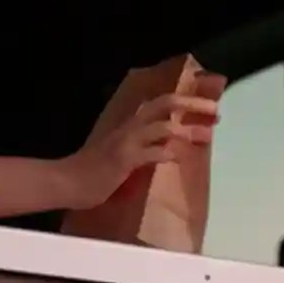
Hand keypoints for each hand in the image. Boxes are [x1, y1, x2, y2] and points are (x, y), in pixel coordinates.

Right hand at [62, 87, 221, 209]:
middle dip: (192, 105)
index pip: (161, 102)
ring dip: (187, 130)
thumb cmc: (94, 170)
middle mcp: (130, 126)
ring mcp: (126, 142)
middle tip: (216, 111)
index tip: (209, 106)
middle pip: (165, 104)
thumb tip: (170, 146)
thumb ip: (144, 145)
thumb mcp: (122, 152)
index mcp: (131, 123)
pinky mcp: (123, 160)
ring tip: (207, 136)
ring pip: (162, 127)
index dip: (186, 101)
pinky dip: (167, 153)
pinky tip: (179, 158)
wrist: (67, 182)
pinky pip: (151, 153)